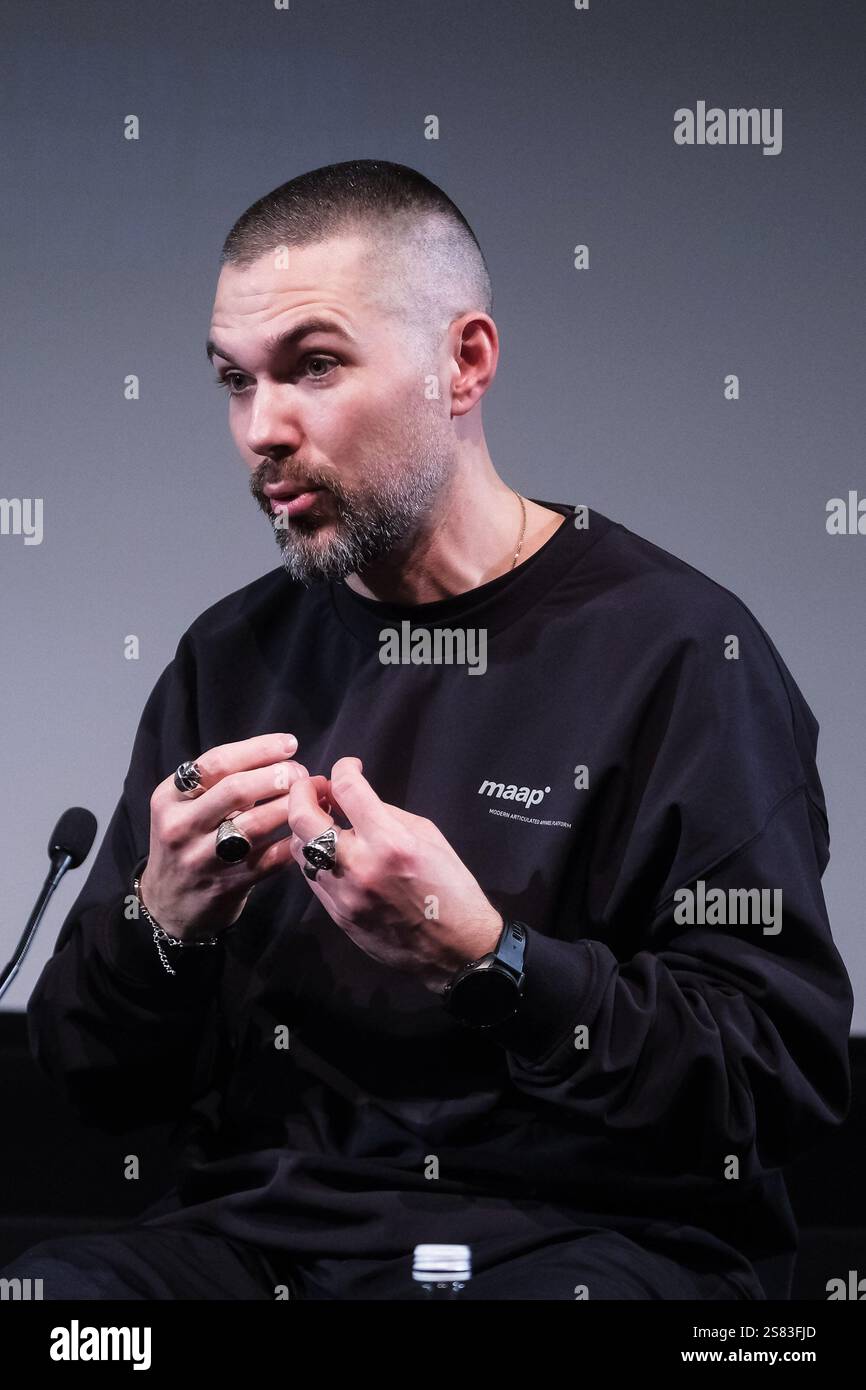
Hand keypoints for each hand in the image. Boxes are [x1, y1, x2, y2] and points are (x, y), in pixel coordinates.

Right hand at [140, 732, 311, 939]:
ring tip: (309, 798)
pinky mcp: (230, 885)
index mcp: (169, 798)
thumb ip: (217, 782)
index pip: (216, 762)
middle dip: (277, 776)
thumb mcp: (185, 807)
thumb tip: (278, 754)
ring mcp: (204, 859)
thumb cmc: (188, 842)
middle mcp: (181, 826)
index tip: (290, 744)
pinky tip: (307, 830)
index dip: (259, 749)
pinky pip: (272, 857)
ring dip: (290, 806)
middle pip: (236, 790)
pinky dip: (294, 840)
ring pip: (255, 824)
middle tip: (300, 773)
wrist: (168, 904)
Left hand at [286, 757, 502, 992]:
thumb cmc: (451, 887)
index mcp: (390, 842)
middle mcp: (359, 866)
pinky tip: (329, 850)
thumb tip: (355, 800)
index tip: (350, 767)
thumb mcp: (429, 837)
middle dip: (303, 791)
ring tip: (322, 820)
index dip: (344, 768)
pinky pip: (311, 876)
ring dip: (305, 826)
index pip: (347, 790)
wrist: (455, 949)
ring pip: (299, 848)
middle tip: (318, 787)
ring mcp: (343, 893)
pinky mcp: (337, 914)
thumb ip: (388, 815)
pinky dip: (314, 855)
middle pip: (302, 817)